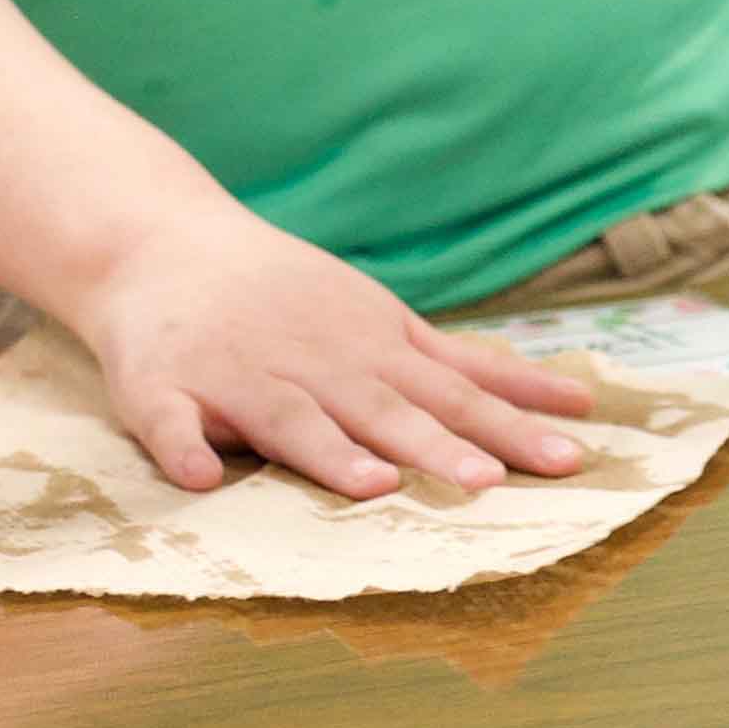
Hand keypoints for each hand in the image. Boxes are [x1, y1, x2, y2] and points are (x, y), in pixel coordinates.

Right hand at [60, 195, 602, 500]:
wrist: (160, 243)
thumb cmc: (288, 296)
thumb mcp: (386, 320)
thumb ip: (465, 368)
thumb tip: (568, 404)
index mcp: (370, 351)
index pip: (454, 392)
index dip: (508, 427)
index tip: (566, 458)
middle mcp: (315, 363)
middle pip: (383, 409)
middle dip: (437, 444)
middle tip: (487, 482)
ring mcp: (238, 374)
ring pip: (288, 418)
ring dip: (329, 452)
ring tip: (371, 485)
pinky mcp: (162, 386)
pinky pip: (169, 421)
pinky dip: (181, 446)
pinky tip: (198, 477)